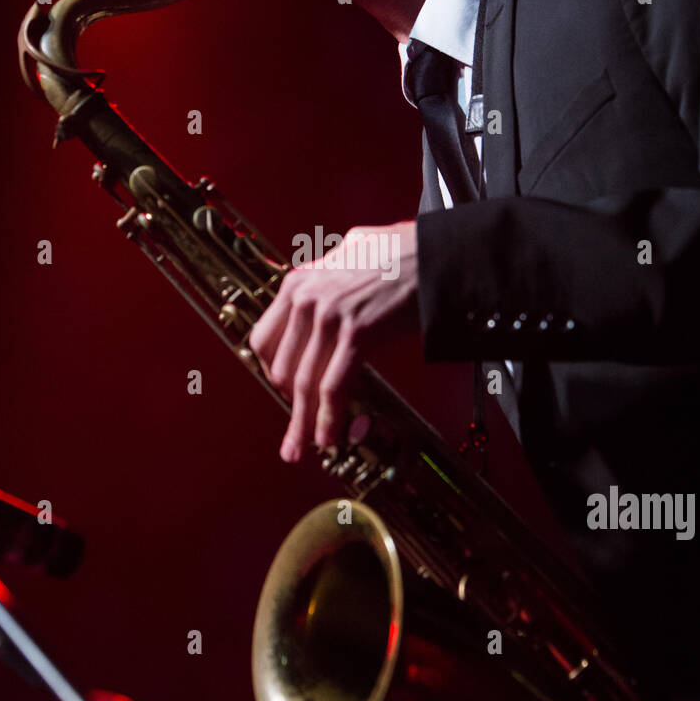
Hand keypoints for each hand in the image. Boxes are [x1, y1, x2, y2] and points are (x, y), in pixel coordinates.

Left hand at [248, 221, 418, 461]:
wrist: (435, 252)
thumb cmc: (400, 253)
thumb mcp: (346, 257)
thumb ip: (326, 279)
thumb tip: (321, 300)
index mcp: (298, 283)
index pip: (264, 340)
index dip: (273, 373)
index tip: (285, 394)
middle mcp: (306, 298)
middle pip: (282, 368)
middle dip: (288, 406)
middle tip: (295, 432)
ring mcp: (328, 315)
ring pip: (304, 383)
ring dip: (303, 423)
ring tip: (302, 447)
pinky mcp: (357, 332)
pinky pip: (334, 385)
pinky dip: (329, 416)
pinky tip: (328, 435)